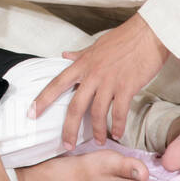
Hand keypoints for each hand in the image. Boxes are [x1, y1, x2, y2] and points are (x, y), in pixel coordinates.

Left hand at [30, 13, 168, 148]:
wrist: (147, 34)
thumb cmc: (122, 39)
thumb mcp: (95, 46)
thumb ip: (79, 55)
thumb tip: (64, 55)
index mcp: (81, 65)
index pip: (56, 84)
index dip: (42, 100)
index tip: (31, 114)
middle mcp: (92, 75)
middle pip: (75, 107)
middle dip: (69, 129)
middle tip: (66, 145)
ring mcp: (109, 82)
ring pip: (97, 113)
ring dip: (97, 131)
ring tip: (98, 142)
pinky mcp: (127, 87)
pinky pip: (119, 112)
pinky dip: (118, 125)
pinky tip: (118, 134)